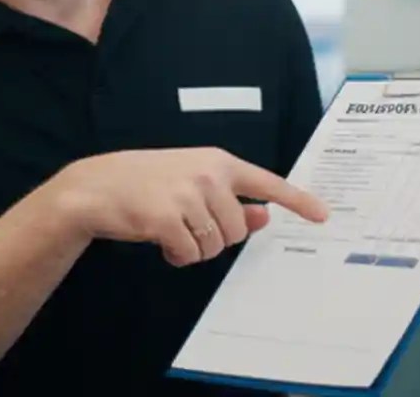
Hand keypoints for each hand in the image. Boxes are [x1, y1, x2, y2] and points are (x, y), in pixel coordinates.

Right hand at [51, 147, 328, 266]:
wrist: (97, 187)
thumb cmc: (147, 183)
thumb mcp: (192, 182)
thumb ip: (231, 198)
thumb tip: (264, 215)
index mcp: (218, 162)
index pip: (266, 181)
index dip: (297, 201)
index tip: (323, 215)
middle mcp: (207, 175)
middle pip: (238, 229)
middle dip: (216, 238)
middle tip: (188, 225)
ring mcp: (187, 195)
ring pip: (216, 245)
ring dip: (195, 249)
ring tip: (171, 230)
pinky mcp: (165, 218)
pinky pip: (189, 254)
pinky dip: (177, 256)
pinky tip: (160, 240)